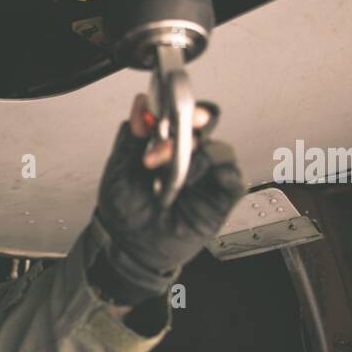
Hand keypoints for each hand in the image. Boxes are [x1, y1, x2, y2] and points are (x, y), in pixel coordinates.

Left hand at [90, 93, 246, 305]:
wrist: (129, 247)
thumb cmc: (125, 211)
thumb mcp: (119, 170)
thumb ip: (132, 138)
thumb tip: (142, 106)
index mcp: (167, 144)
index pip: (183, 114)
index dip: (181, 105)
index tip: (170, 103)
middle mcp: (190, 156)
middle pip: (207, 125)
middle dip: (194, 122)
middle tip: (179, 128)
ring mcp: (207, 176)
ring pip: (220, 148)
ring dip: (197, 153)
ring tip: (173, 170)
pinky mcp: (220, 197)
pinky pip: (232, 177)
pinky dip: (218, 173)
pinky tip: (192, 180)